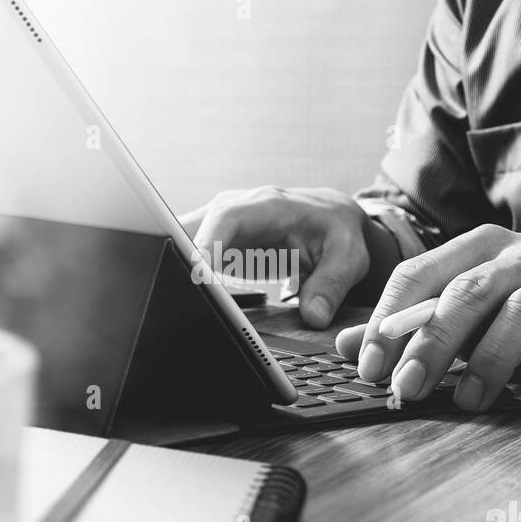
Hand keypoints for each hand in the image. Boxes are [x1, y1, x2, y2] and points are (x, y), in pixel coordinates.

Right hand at [179, 186, 372, 327]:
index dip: (207, 242)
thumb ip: (332, 284)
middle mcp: (236, 209)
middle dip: (176, 254)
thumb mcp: (348, 257)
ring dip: (172, 264)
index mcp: (267, 206)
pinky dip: (178, 271)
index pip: (227, 217)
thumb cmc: (336, 234)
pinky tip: (179, 297)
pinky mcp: (213, 242)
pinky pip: (185, 252)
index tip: (197, 272)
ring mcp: (220, 224)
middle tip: (173, 291)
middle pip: (192, 225)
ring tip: (173, 300)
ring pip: (180, 237)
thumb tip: (313, 315)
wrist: (328, 220)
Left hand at [336, 224, 520, 411]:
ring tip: (467, 401)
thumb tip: (345, 345)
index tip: (368, 368)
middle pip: (468, 294)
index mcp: (480, 249)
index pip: (421, 275)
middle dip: (431, 343)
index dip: (389, 321)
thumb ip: (412, 323)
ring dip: (490, 362)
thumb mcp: (471, 308)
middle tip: (406, 388)